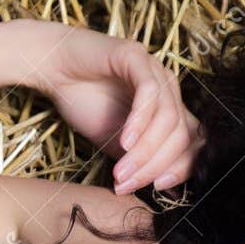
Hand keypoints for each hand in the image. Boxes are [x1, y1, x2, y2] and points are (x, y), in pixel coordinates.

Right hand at [28, 24, 204, 192]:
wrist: (52, 69)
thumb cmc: (83, 101)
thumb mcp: (115, 142)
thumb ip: (139, 160)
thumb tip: (160, 187)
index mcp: (168, 108)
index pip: (192, 141)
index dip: (183, 167)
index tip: (159, 187)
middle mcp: (168, 88)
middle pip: (180, 134)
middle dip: (155, 165)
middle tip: (127, 183)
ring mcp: (155, 70)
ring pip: (168, 117)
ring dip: (145, 150)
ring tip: (122, 170)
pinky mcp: (137, 56)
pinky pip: (149, 92)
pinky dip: (140, 121)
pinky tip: (124, 140)